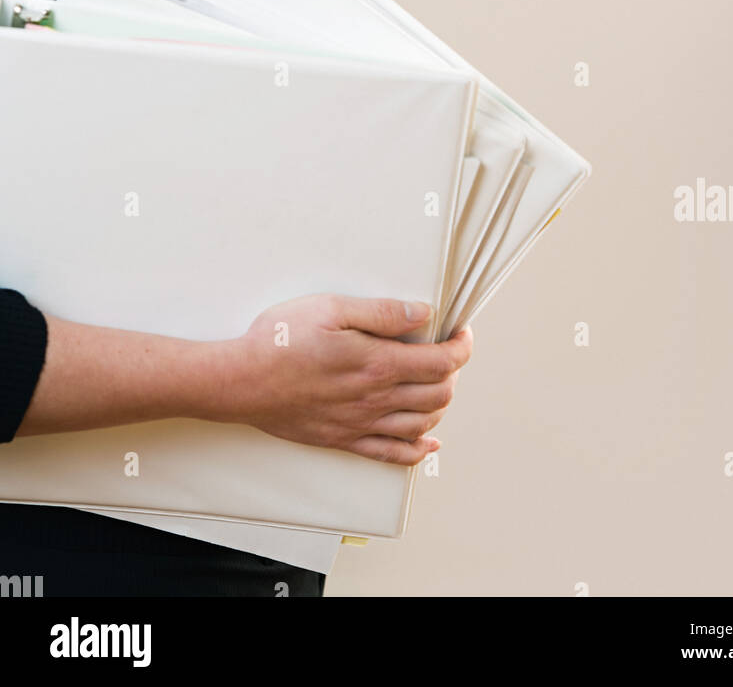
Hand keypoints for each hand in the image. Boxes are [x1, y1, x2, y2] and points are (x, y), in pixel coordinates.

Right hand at [218, 294, 472, 465]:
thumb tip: (422, 314)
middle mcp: (375, 399)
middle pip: (439, 394)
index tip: (462, 333)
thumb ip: (382, 312)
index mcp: (377, 364)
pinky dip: (417, 451)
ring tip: (437, 382)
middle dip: (453, 372)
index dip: (462, 347)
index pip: (442, 363)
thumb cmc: (279, 340)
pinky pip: (392, 454)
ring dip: (439, 404)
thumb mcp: (331, 308)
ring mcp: (360, 424)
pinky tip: (427, 443)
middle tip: (447, 352)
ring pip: (422, 424)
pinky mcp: (343, 439)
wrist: (240, 381)